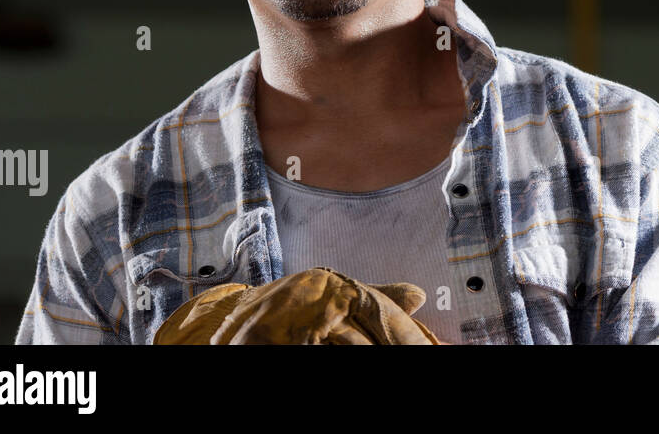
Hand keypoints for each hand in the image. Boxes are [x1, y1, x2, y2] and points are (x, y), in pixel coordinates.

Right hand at [152, 266, 448, 344]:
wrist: (222, 323)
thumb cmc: (286, 310)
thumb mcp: (328, 296)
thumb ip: (373, 298)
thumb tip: (419, 293)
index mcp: (334, 288)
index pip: (382, 312)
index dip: (410, 335)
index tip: (436, 349)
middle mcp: (316, 304)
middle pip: (366, 340)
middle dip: (395, 349)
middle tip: (426, 357)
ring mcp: (294, 331)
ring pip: (346, 350)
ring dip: (370, 355)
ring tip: (394, 370)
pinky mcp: (275, 346)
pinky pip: (316, 358)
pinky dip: (329, 360)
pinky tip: (341, 365)